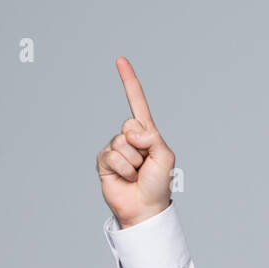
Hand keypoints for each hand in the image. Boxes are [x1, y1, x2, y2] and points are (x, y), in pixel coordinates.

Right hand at [97, 57, 175, 226]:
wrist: (145, 208)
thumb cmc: (159, 183)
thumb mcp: (164, 156)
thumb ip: (151, 138)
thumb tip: (129, 132)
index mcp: (146, 132)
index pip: (136, 102)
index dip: (129, 81)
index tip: (120, 60)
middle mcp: (129, 137)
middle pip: (129, 125)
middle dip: (140, 146)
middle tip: (145, 163)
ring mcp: (115, 149)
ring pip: (121, 144)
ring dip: (133, 162)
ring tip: (137, 174)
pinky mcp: (104, 162)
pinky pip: (111, 156)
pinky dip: (122, 169)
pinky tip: (125, 178)